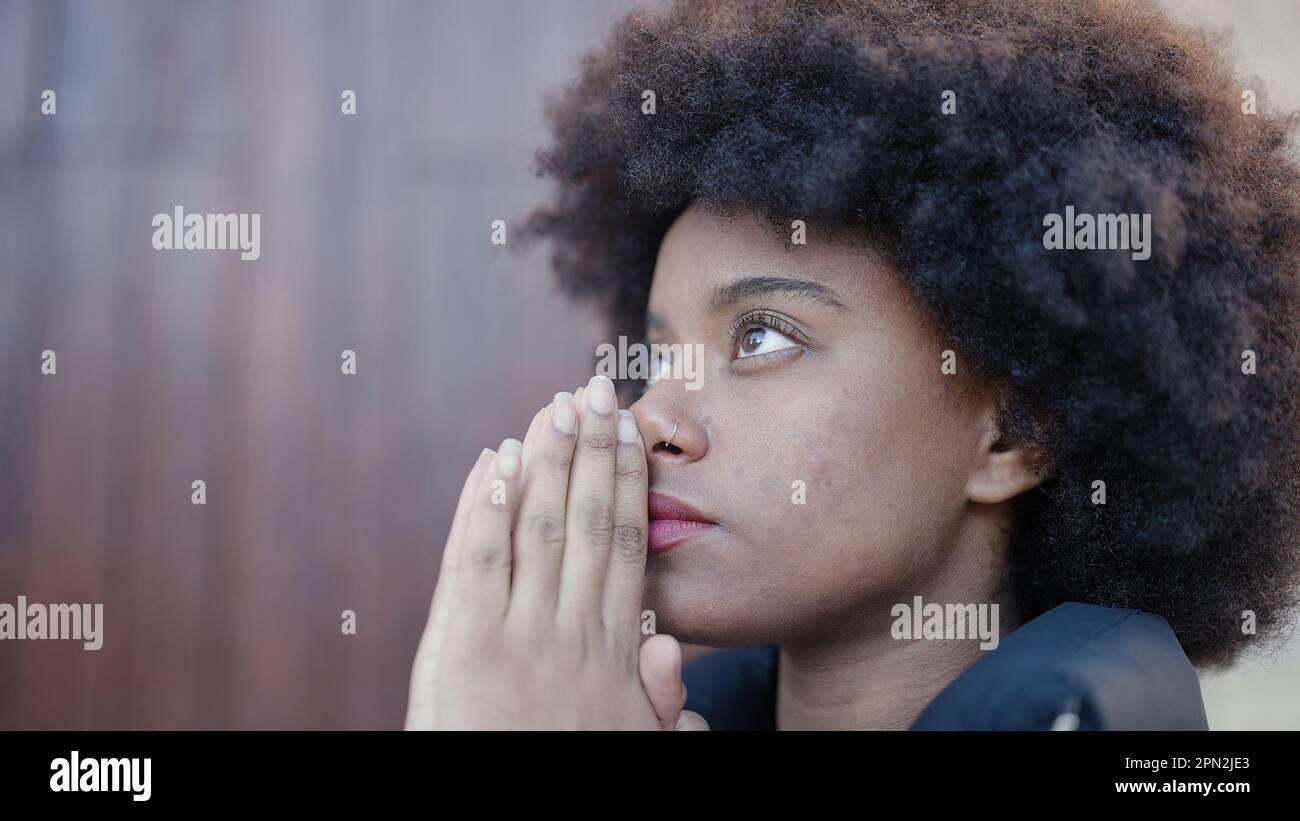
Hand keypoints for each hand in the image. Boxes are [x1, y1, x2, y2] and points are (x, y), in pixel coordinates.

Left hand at [405, 375, 698, 728]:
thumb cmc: (568, 781)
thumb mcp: (633, 748)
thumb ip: (658, 703)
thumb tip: (670, 647)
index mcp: (613, 655)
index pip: (626, 547)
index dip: (627, 484)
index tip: (630, 434)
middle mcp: (569, 633)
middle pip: (587, 522)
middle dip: (592, 451)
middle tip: (596, 390)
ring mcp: (514, 635)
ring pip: (539, 526)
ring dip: (547, 459)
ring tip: (555, 405)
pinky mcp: (459, 646)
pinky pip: (476, 558)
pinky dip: (486, 504)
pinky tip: (496, 459)